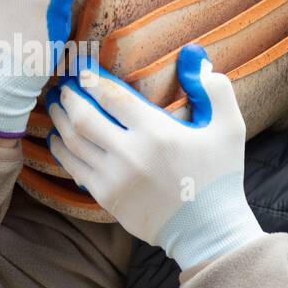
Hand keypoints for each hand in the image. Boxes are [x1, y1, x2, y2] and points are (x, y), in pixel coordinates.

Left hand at [46, 44, 263, 269]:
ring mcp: (115, 177)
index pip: (112, 96)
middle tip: (65, 88)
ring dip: (60, 121)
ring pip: (73, 142)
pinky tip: (59, 138)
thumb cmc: (220, 177)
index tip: (83, 71)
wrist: (208, 229)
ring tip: (56, 108)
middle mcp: (130, 154)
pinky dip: (61, 149)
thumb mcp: (230, 129)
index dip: (93, 79)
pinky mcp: (107, 197)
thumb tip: (194, 57)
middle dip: (70, 98)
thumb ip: (216, 90)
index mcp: (158, 133)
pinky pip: (73, 167)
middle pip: (83, 117)